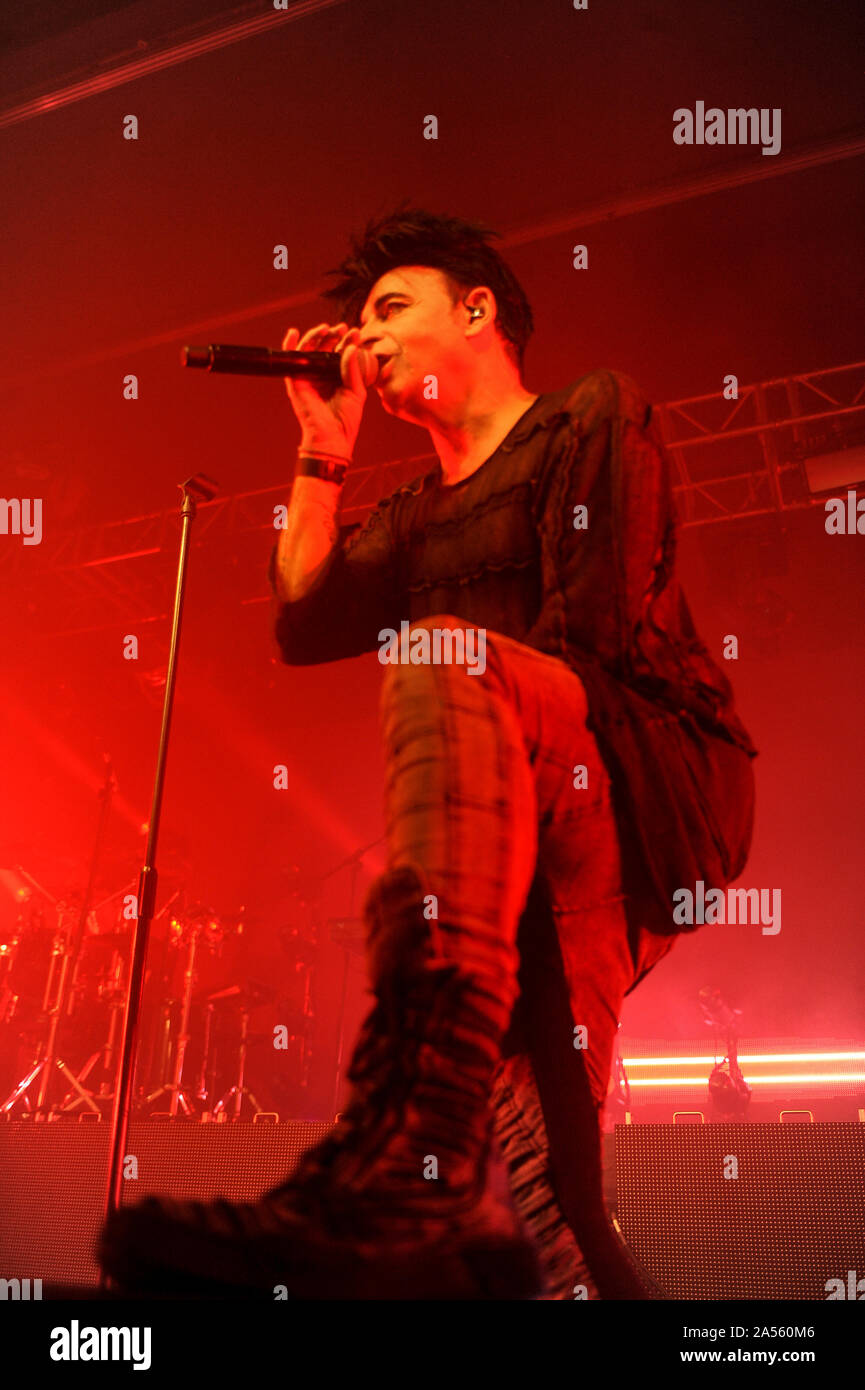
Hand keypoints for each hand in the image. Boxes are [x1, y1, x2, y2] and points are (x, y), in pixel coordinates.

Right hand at [281, 321, 378, 457]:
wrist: (332, 437)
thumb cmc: (346, 420)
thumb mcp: (356, 391)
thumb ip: (352, 369)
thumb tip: (351, 347)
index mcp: (337, 377)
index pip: (341, 353)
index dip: (347, 342)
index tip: (356, 333)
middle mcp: (322, 375)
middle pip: (325, 348)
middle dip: (333, 336)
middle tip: (343, 329)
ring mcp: (308, 377)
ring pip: (309, 350)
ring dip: (316, 336)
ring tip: (327, 329)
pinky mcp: (296, 382)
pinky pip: (291, 360)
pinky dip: (290, 345)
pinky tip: (294, 332)